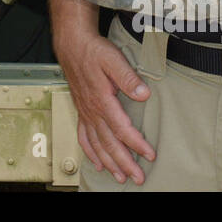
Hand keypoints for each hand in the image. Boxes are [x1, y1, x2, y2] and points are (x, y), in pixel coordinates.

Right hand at [56, 31, 153, 184]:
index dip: (136, 144)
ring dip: (109, 162)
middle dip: (124, 163)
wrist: (72, 43)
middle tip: (137, 178)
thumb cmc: (92, 50)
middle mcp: (92, 110)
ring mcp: (85, 112)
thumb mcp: (113, 59)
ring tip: (120, 177)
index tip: (149, 154)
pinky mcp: (82, 109)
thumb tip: (144, 94)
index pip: (121, 129)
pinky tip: (97, 162)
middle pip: (109, 143)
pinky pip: (84, 136)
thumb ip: (128, 78)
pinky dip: (90, 152)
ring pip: (96, 144)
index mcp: (102, 100)